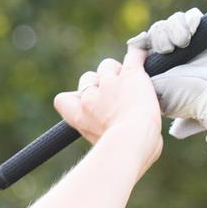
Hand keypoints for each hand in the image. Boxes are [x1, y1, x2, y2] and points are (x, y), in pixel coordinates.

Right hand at [53, 43, 162, 171]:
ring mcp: (110, 83)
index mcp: (79, 116)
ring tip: (132, 84)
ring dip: (118, 72)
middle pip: (88, 78)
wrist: (132, 141)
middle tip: (118, 98)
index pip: (63, 99)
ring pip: (108, 65)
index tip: (88, 106)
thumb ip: (102, 134)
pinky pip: (133, 56)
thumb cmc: (123, 154)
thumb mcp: (101, 147)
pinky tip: (143, 53)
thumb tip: (114, 134)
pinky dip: (138, 53)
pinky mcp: (131, 75)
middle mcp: (90, 97)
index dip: (76, 99)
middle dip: (100, 84)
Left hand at [128, 6, 206, 143]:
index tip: (145, 45)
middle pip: (158, 30)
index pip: (145, 44)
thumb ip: (141, 75)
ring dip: (173, 28)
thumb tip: (131, 55)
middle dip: (160, 36)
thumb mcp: (156, 90)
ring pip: (173, 21)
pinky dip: (189, 20)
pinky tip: (191, 32)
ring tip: (181, 42)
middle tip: (167, 49)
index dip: (144, 41)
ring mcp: (190, 43)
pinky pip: (192, 16)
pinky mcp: (206, 34)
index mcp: (158, 67)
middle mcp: (173, 54)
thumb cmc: (187, 97)